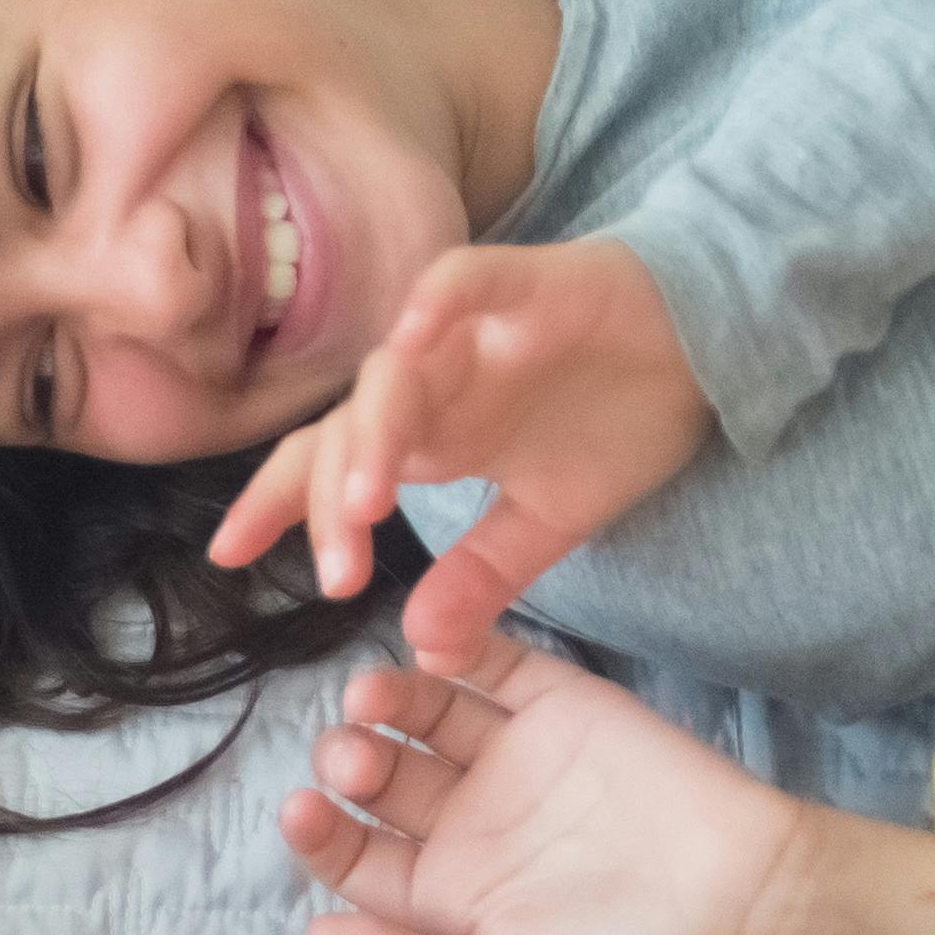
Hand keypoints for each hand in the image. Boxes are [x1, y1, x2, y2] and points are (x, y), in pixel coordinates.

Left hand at [206, 236, 710, 676]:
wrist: (708, 344)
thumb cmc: (616, 418)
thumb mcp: (549, 521)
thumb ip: (484, 578)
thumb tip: (425, 651)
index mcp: (429, 435)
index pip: (326, 464)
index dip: (275, 503)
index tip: (226, 557)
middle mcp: (433, 381)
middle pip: (348, 431)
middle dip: (328, 503)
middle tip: (336, 576)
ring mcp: (471, 331)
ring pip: (393, 371)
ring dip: (373, 436)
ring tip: (367, 504)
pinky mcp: (527, 284)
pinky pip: (463, 282)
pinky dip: (435, 304)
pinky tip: (414, 335)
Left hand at [281, 646, 823, 934]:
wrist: (741, 900)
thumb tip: (314, 932)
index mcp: (447, 894)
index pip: (358, 857)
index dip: (321, 835)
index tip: (300, 811)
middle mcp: (470, 822)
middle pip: (381, 781)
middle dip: (352, 764)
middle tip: (350, 757)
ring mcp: (512, 758)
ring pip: (425, 718)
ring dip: (388, 705)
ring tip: (370, 702)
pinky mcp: (559, 704)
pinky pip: (494, 667)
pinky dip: (457, 651)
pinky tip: (429, 654)